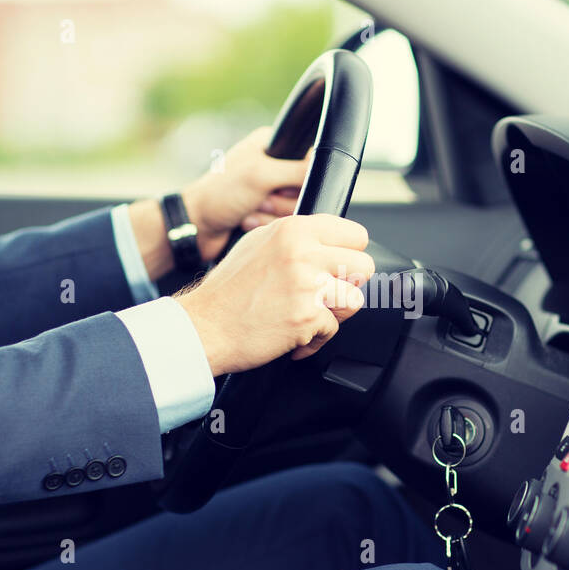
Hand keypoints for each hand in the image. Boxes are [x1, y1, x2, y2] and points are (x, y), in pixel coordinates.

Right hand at [174, 214, 373, 375]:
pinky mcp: (307, 317)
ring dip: (334, 314)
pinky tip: (292, 333)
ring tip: (307, 314)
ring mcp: (307, 285)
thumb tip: (329, 243)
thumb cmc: (227, 291)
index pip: (355, 234)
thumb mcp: (259, 243)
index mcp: (294, 229)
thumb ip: (296, 239)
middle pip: (365, 266)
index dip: (349, 255)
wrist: (204, 326)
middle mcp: (302, 252)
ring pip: (354, 300)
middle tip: (324, 294)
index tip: (337, 267)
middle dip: (348, 285)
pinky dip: (314, 339)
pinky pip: (332, 330)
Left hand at [182, 127, 312, 261]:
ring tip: (248, 209)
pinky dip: (263, 224)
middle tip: (258, 198)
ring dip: (269, 214)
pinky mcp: (265, 213)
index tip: (280, 185)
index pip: (310, 160)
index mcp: (271, 146)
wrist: (194, 227)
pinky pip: (282, 223)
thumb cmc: (218, 194)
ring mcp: (268, 190)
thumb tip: (327, 169)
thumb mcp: (261, 175)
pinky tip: (245, 219)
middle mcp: (272, 166)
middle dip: (280, 200)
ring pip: (294, 209)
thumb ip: (297, 171)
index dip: (298, 180)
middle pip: (303, 190)